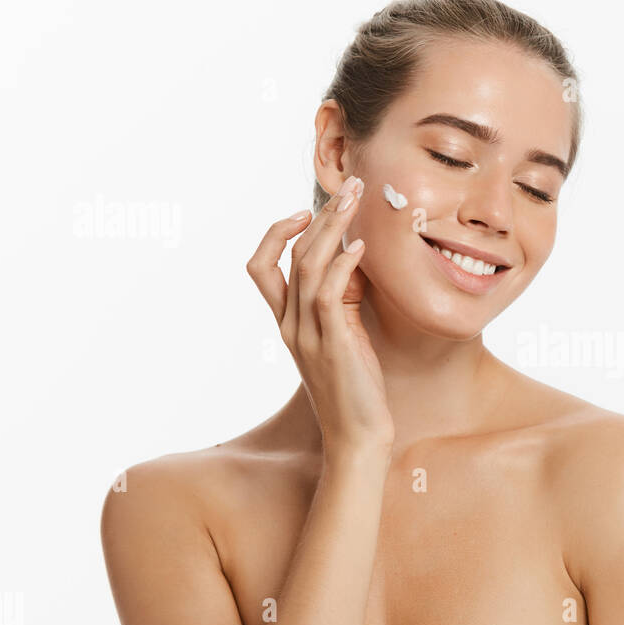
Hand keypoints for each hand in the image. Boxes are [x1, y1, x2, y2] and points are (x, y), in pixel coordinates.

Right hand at [247, 176, 393, 456]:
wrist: (358, 438)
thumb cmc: (357, 389)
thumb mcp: (345, 337)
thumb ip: (342, 304)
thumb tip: (355, 263)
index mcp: (287, 323)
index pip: (262, 267)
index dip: (277, 234)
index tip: (308, 211)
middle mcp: (289, 325)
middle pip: (289, 256)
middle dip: (320, 216)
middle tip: (348, 186)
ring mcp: (307, 335)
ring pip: (307, 267)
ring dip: (333, 228)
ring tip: (356, 201)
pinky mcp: (331, 345)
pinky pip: (328, 294)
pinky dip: (343, 265)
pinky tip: (361, 247)